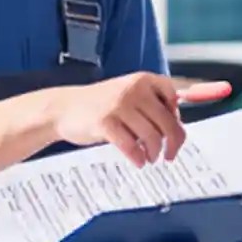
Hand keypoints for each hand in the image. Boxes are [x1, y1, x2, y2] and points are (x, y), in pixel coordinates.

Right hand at [48, 72, 186, 166]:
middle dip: (173, 143)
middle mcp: (133, 89)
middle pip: (167, 121)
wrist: (64, 108)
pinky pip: (131, 146)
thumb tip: (177, 127)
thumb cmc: (100, 105)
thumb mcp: (128, 94)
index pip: (173, 96)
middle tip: (169, 155)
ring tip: (150, 158)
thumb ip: (151, 105)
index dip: (177, 117)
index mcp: (142, 79)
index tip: (174, 132)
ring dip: (154, 153)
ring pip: (152, 136)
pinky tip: (138, 161)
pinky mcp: (106, 123)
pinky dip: (138, 157)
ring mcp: (119, 105)